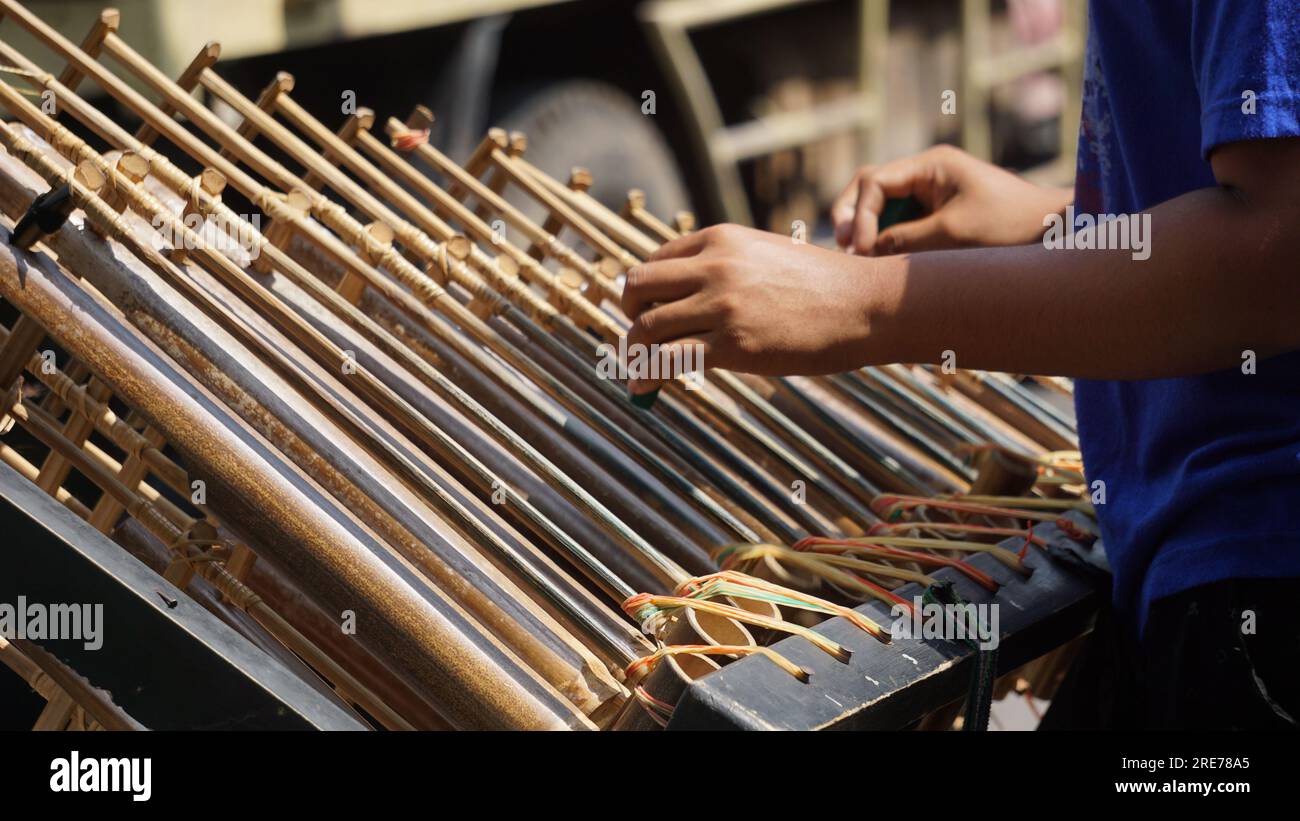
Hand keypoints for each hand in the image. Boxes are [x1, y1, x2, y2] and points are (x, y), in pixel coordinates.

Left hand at [621, 225, 888, 392]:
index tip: (648, 312)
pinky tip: (644, 387)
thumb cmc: (821, 286)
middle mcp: (713, 266)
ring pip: (645, 327)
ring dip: (635, 352)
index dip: (646, 291)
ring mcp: (721, 305)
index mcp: (719, 240)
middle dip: (630, 315)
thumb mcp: (765, 256)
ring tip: (640, 370)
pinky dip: (646, 376)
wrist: (864, 305)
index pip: (654, 261)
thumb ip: (725, 267)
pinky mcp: (731, 345)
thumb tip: (689, 296)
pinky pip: (667, 361)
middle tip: (640, 339)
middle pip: (637, 288)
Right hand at [831, 144, 1071, 254]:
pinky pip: (900, 224)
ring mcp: (933, 194)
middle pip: (871, 188)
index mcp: (932, 164)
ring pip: (882, 208)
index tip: (859, 248)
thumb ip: (902, 241)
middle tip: (846, 250)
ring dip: (868, 232)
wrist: (1057, 234)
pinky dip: (887, 242)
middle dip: (853, 217)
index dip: (858, 214)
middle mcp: (928, 173)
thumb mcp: (951, 235)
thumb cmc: (1011, 229)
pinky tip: (883, 264)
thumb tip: (862, 252)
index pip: (874, 181)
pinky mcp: (939, 216)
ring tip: (862, 262)